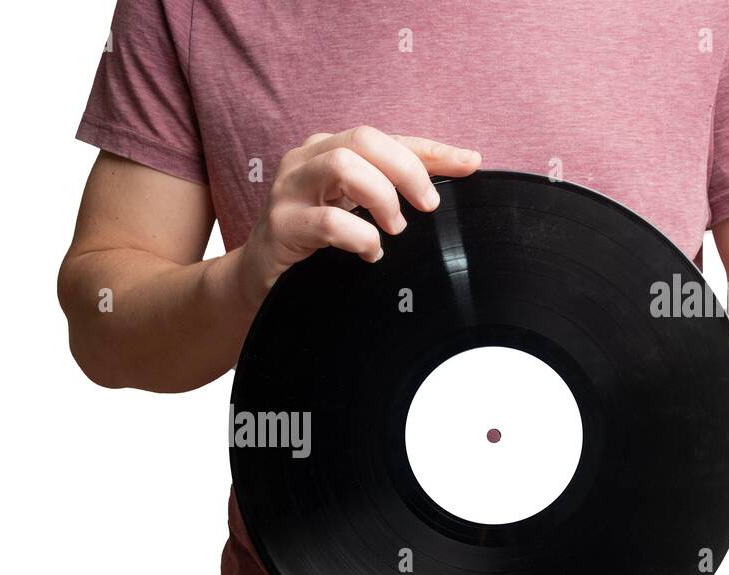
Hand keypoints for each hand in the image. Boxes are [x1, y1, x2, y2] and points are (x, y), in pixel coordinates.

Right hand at [237, 126, 479, 296]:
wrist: (258, 281)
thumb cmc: (312, 241)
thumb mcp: (354, 208)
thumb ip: (393, 191)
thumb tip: (461, 170)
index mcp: (326, 149)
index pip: (387, 138)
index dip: (431, 149)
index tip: (470, 164)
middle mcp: (305, 160)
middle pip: (363, 139)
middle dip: (406, 169)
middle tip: (427, 204)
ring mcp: (288, 190)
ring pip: (342, 166)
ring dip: (380, 196)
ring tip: (394, 229)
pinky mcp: (279, 226)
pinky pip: (328, 221)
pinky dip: (360, 237)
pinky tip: (369, 253)